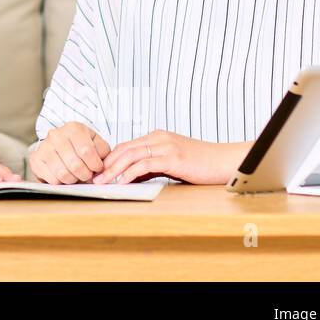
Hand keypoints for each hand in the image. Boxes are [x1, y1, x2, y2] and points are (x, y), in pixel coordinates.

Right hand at [27, 122, 110, 183]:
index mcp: (74, 129)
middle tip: (86, 174)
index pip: (86, 151)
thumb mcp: (96, 143)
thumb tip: (102, 168)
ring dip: (73, 179)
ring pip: (63, 174)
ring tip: (75, 174)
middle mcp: (56, 135)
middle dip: (85, 175)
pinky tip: (62, 175)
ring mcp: (44, 147)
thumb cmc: (81, 145)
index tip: (96, 168)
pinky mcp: (35, 159)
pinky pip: (52, 180)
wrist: (59, 144)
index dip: (95, 165)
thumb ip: (103, 153)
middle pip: (75, 165)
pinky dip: (61, 182)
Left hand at [92, 131, 246, 184]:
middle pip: (124, 149)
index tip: (98, 171)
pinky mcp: (173, 158)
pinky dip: (130, 173)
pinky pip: (145, 165)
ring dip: (113, 169)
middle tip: (93, 178)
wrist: (226, 162)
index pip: (126, 146)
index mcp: (157, 137)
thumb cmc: (202, 165)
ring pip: (130, 155)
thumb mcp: (172, 163)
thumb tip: (132, 175)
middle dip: (106, 164)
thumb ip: (153, 166)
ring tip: (102, 181)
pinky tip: (122, 182)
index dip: (110, 158)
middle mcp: (159, 138)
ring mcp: (166, 146)